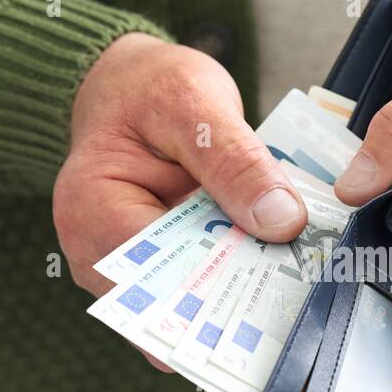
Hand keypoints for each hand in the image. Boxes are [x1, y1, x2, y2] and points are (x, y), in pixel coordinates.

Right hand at [54, 32, 307, 368]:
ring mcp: (121, 271)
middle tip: (302, 290)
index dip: (223, 280)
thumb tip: (283, 222)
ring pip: (190, 302)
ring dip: (242, 293)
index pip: (160, 270)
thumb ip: (236, 162)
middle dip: (237, 299)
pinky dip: (236, 277)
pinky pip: (197, 287)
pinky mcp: (153, 271)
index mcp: (90, 211)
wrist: (131, 89)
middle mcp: (95, 254)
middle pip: (174, 298)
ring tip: (296, 282)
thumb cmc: (149, 89)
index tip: (284, 281)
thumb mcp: (195, 104)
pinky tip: (278, 269)